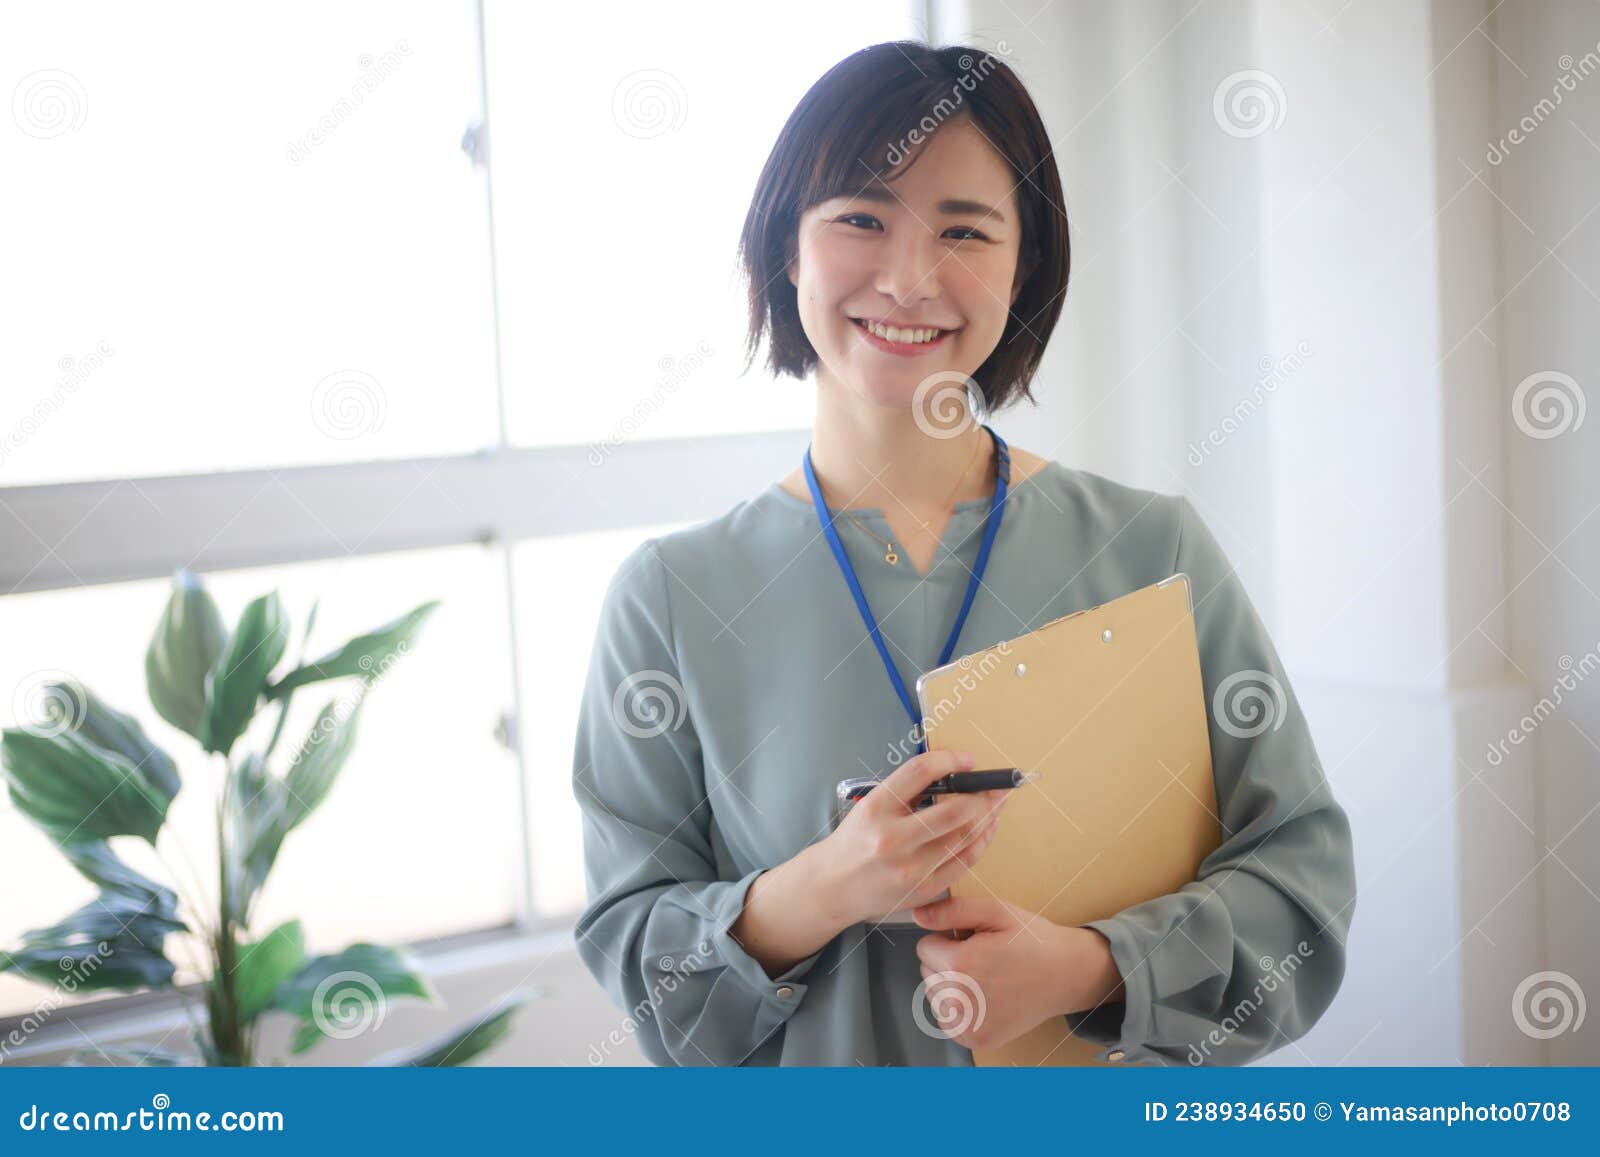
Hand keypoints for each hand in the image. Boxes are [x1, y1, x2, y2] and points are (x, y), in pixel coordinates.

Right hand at [817, 749, 1011, 927]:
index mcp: (875, 808)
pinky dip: (981, 843)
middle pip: (953, 811)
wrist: (833, 886)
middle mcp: (892, 839)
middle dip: (983, 796)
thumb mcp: (870, 805)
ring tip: (997, 804)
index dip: (950, 760)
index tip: (968, 760)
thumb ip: (907, 791)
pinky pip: (963, 862)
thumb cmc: (856, 841)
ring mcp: (909, 868)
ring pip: (964, 837)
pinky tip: (987, 830)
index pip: (920, 772)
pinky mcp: (922, 889)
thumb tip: (954, 774)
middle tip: (997, 786)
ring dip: (988, 818)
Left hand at [910, 896, 1124, 1051]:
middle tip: (984, 957)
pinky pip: (947, 1018)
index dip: (948, 938)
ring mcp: (967, 1025)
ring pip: (935, 995)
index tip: (974, 939)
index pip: (924, 946)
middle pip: (927, 971)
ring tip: (987, 975)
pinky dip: (961, 1006)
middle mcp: (959, 1001)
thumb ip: (952, 911)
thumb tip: (917, 915)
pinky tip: (986, 996)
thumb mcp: (996, 911)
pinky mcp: (975, 1040)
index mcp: (960, 966)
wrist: (1066, 975)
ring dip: (952, 983)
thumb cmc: (1032, 940)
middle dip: (948, 961)